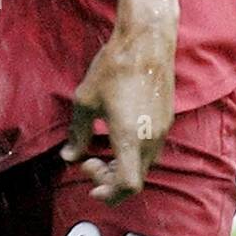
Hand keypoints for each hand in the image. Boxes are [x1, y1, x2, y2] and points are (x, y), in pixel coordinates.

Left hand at [60, 21, 175, 203]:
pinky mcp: (167, 120)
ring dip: (123, 168)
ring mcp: (163, 130)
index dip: (108, 193)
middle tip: (88, 163)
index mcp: (129, 138)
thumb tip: (68, 157)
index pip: (127, 185)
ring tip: (102, 151)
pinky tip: (118, 136)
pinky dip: (134, 155)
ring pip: (144, 166)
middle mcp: (151, 139)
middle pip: (136, 180)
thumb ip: (77, 134)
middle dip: (109, 181)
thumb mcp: (86, 100)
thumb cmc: (114, 68)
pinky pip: (151, 150)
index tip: (90, 184)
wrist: (146, 42)